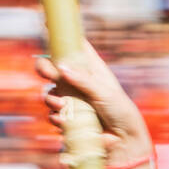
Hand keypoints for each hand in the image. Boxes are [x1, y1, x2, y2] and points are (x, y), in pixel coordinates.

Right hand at [35, 38, 152, 167]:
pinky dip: (56, 117)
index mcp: (89, 68)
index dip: (59, 38)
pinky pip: (54, 115)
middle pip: (53, 68)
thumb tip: (62, 68)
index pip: (72, 47)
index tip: (46, 29)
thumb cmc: (119, 110)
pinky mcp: (69, 118)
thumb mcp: (104, 92)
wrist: (124, 140)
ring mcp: (72, 100)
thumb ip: (83, 80)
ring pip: (50, 93)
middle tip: (47, 73)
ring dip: (52, 99)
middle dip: (45, 68)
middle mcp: (77, 82)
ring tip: (62, 105)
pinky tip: (63, 121)